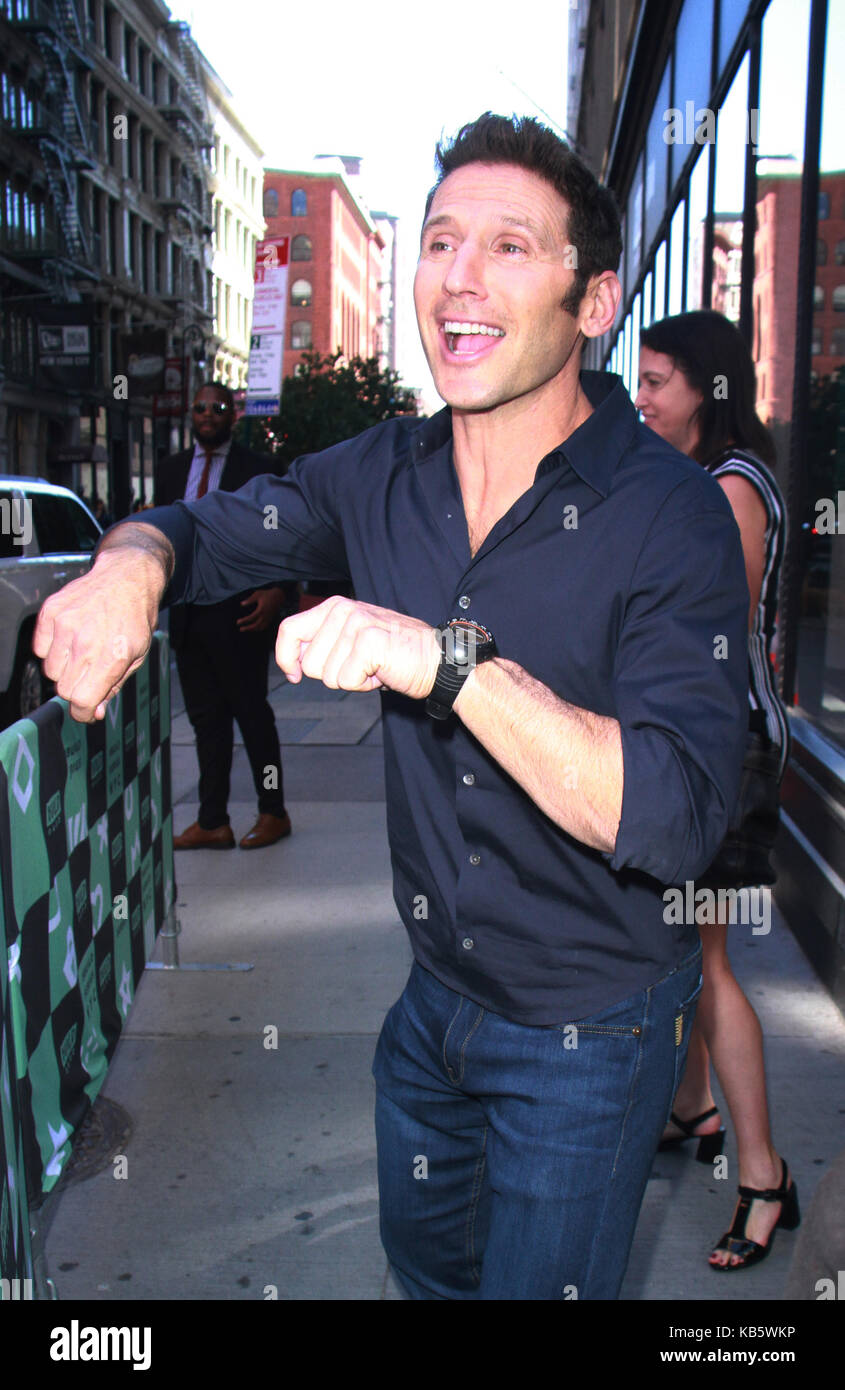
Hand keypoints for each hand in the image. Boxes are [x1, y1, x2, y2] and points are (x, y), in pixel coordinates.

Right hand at [33, 549, 162, 721]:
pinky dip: (52, 649)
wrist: (127, 578)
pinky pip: (40, 649)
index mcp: (112, 656)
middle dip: (76, 689)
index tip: (86, 710)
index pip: (82, 700)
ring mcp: (66, 625)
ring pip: (51, 670)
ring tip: (82, 651)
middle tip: (89, 675)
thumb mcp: (136, 657)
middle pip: (64, 689)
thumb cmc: (135, 619)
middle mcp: (87, 642)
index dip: (83, 712)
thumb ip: (114, 687)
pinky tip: (70, 637)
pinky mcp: (51, 612)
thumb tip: (94, 713)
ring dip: (64, 668)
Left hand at [237, 588, 283, 632]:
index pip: (251, 618)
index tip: (238, 622)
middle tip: (240, 629)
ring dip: (253, 630)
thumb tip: (242, 604)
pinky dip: (259, 629)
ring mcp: (269, 618)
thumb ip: (250, 600)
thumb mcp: (257, 594)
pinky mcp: (271, 619)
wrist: (280, 596)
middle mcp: (265, 616)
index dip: (244, 621)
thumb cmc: (268, 594)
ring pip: (260, 627)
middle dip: (247, 628)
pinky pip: (265, 626)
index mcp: (261, 610)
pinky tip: (254, 628)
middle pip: (255, 625)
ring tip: (246, 629)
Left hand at [275, 596, 440, 698]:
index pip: (289, 630)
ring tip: (373, 666)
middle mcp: (343, 609)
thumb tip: (292, 659)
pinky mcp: (368, 642)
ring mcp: (356, 624)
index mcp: (336, 606)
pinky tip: (381, 672)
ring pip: (326, 676)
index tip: (293, 675)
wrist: (437, 660)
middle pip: (307, 662)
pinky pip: (346, 681)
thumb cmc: (396, 654)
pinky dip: (363, 686)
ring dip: (350, 680)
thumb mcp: (352, 640)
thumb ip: (324, 642)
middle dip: (332, 674)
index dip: (285, 658)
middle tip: (361, 665)